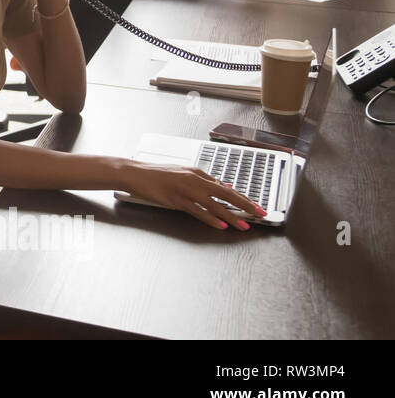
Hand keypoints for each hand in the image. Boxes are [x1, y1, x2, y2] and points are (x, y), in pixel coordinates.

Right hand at [121, 162, 263, 229]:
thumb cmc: (157, 175)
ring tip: (245, 225)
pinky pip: (198, 210)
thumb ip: (203, 181)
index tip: (256, 206)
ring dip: (232, 216)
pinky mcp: (176, 200)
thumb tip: (223, 186)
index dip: (243, 197)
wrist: (135, 173)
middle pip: (226, 194)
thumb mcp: (183, 174)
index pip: (225, 187)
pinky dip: (211, 218)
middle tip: (261, 214)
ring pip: (215, 204)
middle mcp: (195, 180)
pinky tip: (221, 224)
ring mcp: (186, 190)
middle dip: (246, 205)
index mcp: (197, 173)